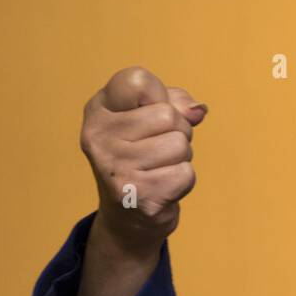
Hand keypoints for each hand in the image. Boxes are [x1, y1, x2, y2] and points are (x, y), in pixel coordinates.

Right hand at [79, 66, 207, 255]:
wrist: (128, 215)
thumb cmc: (144, 155)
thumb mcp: (152, 118)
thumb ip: (176, 103)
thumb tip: (197, 111)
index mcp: (98, 110)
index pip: (137, 80)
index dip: (159, 95)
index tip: (148, 111)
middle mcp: (99, 136)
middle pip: (168, 115)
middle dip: (178, 131)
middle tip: (158, 149)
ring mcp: (115, 166)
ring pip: (180, 144)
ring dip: (181, 157)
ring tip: (159, 167)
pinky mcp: (137, 194)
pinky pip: (185, 173)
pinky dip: (183, 180)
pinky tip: (162, 186)